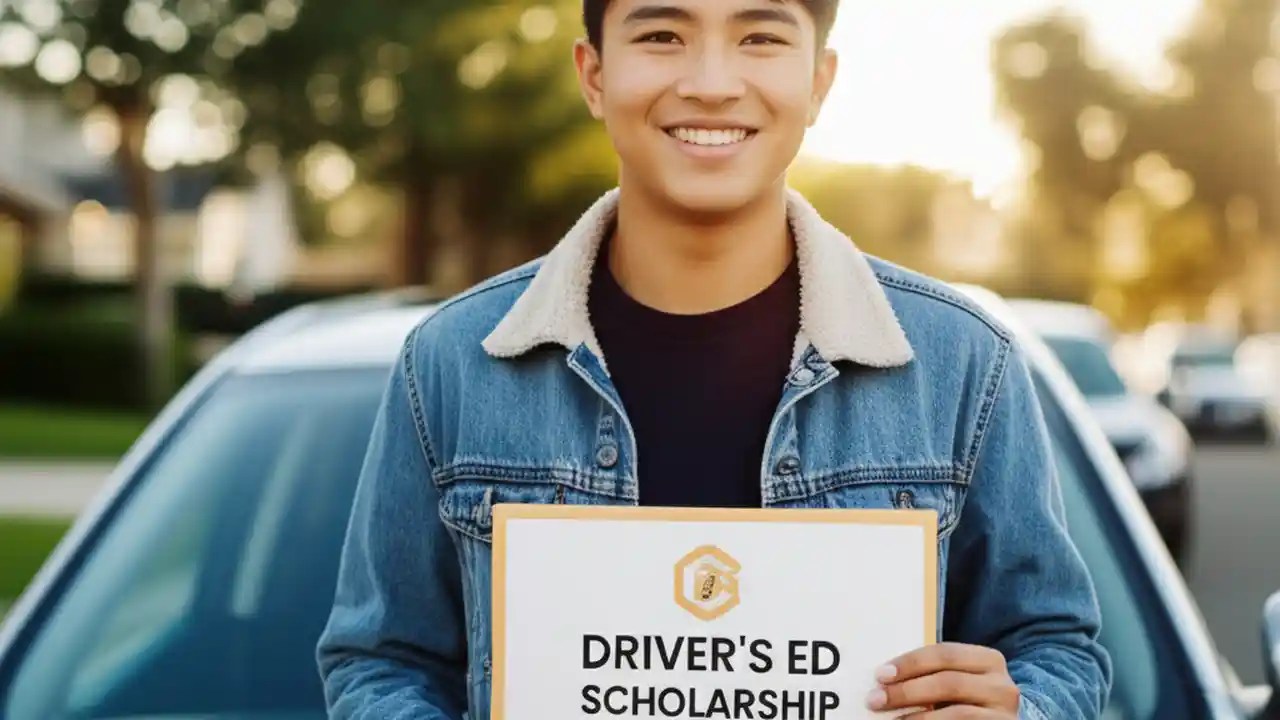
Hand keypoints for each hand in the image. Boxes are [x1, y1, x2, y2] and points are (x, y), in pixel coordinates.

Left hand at [865, 642, 1018, 717]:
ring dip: (918, 717)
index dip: (910, 663)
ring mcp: (1004, 714)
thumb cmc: (968, 699)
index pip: (945, 654)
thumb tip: (885, 677)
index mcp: (989, 660)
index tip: (881, 674)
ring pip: (956, 713)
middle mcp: (1002, 686)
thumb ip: (932, 674)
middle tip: (876, 699)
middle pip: (948, 682)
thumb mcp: (956, 680)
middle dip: (907, 691)